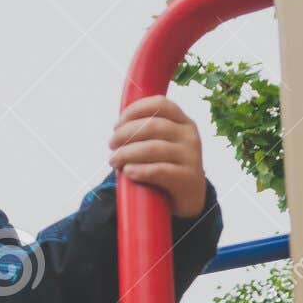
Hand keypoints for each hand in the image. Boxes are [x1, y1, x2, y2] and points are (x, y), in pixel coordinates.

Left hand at [108, 96, 207, 218]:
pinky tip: (128, 172)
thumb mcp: (162, 145)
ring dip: (127, 153)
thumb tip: (117, 128)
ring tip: (114, 161)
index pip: (160, 104)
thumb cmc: (166, 167)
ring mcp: (191, 156)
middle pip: (153, 126)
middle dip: (125, 134)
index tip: (117, 124)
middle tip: (111, 145)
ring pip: (153, 148)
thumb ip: (145, 133)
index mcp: (183, 122)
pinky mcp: (187, 178)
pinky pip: (160, 170)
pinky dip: (140, 170)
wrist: (188, 197)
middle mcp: (189, 136)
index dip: (135, 110)